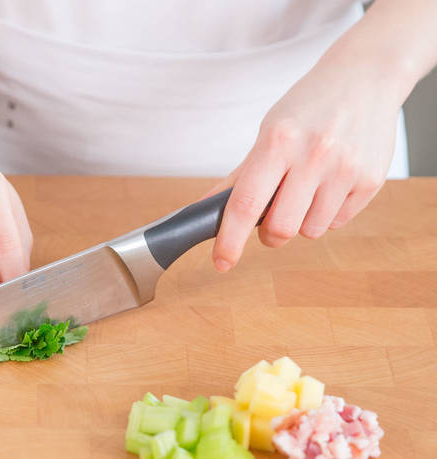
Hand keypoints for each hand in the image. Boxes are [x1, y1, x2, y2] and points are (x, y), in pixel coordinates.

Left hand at [209, 56, 400, 271]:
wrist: (366, 76)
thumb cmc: (309, 106)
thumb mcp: (268, 132)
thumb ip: (239, 177)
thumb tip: (206, 211)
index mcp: (278, 141)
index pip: (245, 204)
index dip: (230, 240)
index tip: (222, 262)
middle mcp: (313, 155)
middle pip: (280, 229)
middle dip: (269, 235)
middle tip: (269, 220)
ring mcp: (345, 169)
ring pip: (310, 231)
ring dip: (301, 222)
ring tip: (306, 189)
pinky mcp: (371, 180)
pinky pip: (337, 222)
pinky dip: (326, 213)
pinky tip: (330, 184)